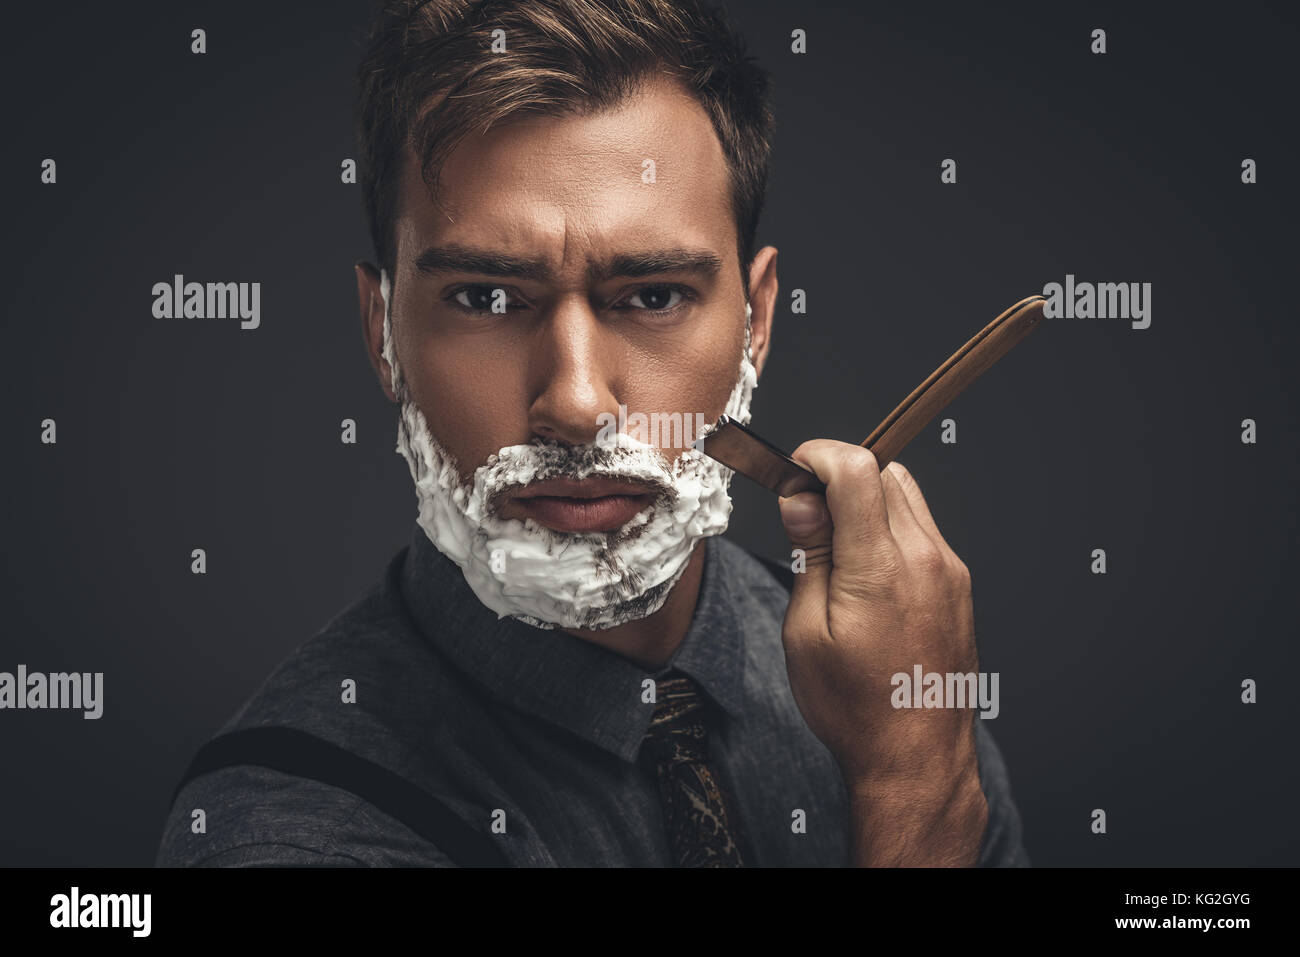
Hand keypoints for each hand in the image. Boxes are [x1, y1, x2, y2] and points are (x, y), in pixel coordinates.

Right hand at [777, 442, 985, 864]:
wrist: (916, 756)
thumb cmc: (855, 707)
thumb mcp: (806, 632)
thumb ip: (810, 555)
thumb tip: (803, 500)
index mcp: (881, 567)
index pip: (857, 467)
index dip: (818, 456)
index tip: (793, 474)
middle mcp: (924, 558)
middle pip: (883, 471)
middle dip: (838, 478)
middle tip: (806, 518)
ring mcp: (948, 570)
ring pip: (906, 495)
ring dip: (866, 502)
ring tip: (835, 549)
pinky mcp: (958, 584)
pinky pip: (922, 529)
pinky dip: (889, 529)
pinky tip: (864, 574)